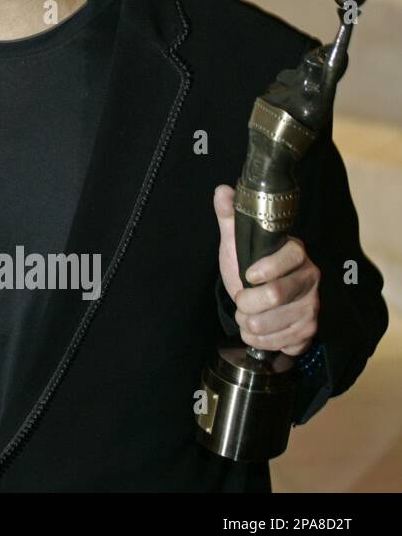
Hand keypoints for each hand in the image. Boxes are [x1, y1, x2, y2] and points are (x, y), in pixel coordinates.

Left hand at [215, 184, 319, 355]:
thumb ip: (231, 217)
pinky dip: (260, 341)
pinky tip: (261, 329)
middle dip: (245, 303)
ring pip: (270, 324)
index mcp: (296, 254)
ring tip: (249, 314)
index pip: (287, 259)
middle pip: (274, 296)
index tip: (248, 275)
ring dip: (248, 324)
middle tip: (242, 299)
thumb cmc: (250, 266)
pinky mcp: (310, 333)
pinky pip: (279, 344)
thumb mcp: (238, 242)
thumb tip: (222, 192)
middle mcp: (311, 280)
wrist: (262, 299)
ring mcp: (313, 308)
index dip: (263, 270)